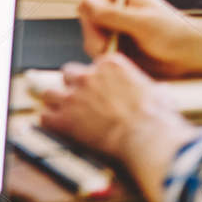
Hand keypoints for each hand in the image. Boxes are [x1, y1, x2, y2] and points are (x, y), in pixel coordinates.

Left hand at [38, 54, 179, 159]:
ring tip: (64, 113)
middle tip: (82, 101)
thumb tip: (156, 93)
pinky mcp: (64, 118)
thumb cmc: (156, 117)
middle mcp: (88, 76)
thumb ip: (145, 87)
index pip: (93, 66)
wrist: (146, 136)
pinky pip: (45, 117)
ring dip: (56, 103)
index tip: (101, 90)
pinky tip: (59, 128)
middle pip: (68, 74)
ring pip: (50, 93)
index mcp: (110, 65)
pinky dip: (51, 123)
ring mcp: (73, 96)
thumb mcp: (157, 91)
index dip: (96, 80)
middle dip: (73, 87)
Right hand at [79, 0, 201, 76]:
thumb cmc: (173, 34)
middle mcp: (114, 6)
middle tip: (108, 53)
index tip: (102, 39)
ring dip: (101, 51)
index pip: (88, 2)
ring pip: (91, 38)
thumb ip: (112, 13)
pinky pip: (100, 51)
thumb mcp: (142, 23)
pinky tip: (123, 61)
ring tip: (121, 58)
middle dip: (95, 39)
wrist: (189, 54)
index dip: (90, 21)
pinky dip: (107, 58)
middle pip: (87, 22)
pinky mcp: (117, 42)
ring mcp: (114, 25)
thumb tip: (85, 1)